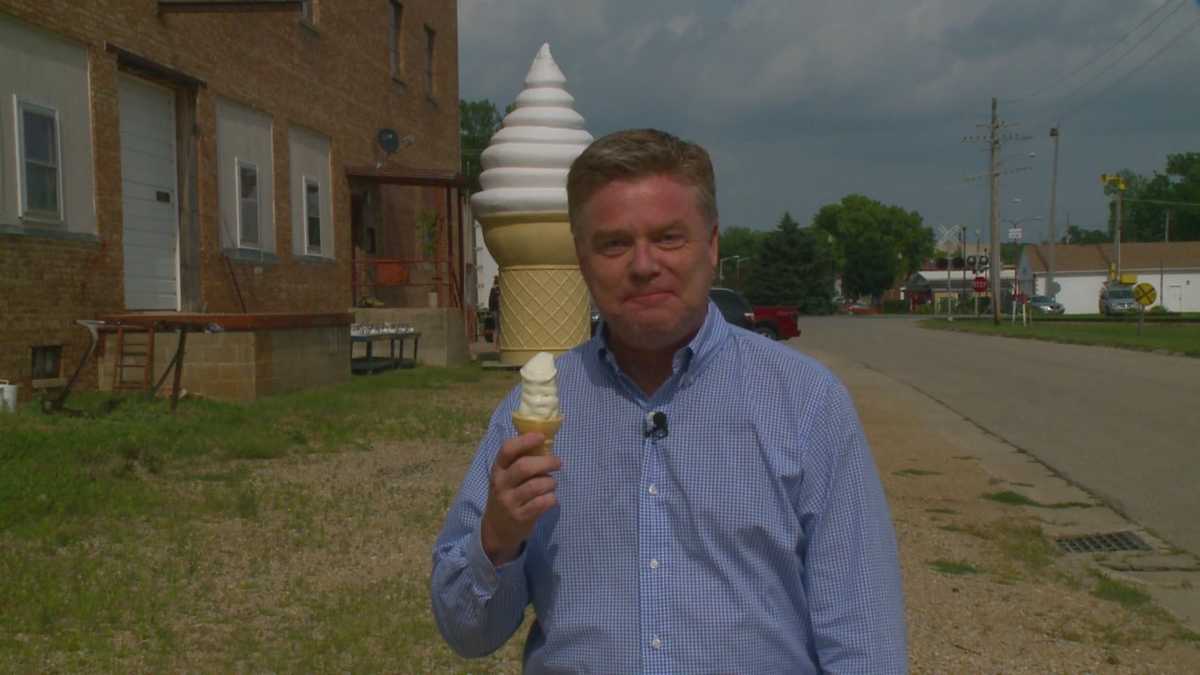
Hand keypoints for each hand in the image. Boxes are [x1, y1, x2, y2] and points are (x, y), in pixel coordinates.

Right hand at [480, 433, 562, 565]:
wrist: (497, 528)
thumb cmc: (507, 494)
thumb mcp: (506, 477)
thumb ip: (520, 460)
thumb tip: (544, 441)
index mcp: (498, 469)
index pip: (507, 450)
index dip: (525, 441)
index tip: (541, 437)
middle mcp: (501, 484)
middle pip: (524, 467)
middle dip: (545, 462)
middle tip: (558, 462)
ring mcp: (509, 502)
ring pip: (535, 486)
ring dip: (550, 482)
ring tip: (552, 483)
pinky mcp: (520, 517)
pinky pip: (541, 503)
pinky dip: (551, 498)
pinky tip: (551, 498)